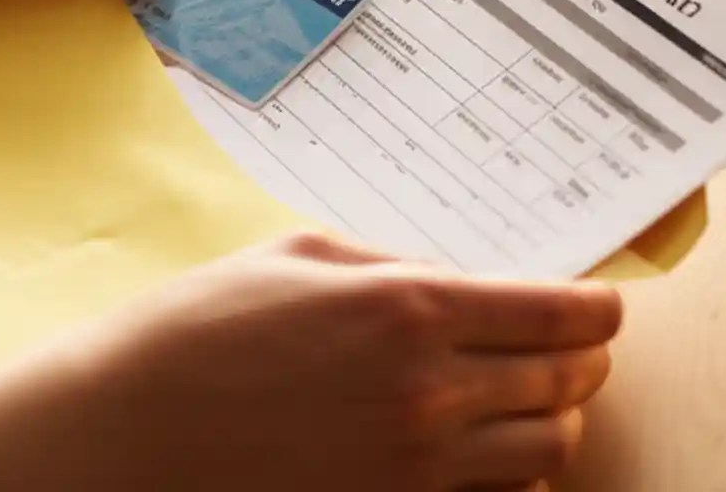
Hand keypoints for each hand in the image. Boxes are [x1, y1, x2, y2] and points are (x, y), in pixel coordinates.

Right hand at [0, 233, 620, 490]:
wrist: (126, 434)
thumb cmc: (199, 332)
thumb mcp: (296, 255)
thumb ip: (393, 264)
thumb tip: (461, 282)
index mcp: (411, 307)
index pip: (563, 314)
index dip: (596, 310)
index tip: (598, 309)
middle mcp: (431, 392)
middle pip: (570, 385)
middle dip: (583, 363)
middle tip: (570, 350)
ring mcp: (417, 470)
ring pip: (550, 453)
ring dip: (555, 422)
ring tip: (529, 402)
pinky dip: (509, 477)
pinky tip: (478, 453)